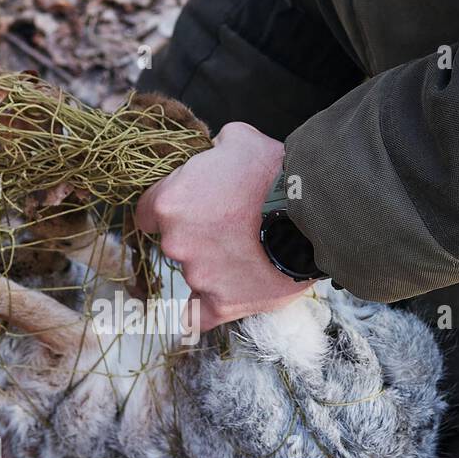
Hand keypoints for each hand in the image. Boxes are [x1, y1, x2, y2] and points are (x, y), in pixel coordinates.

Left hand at [135, 121, 312, 331]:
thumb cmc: (273, 173)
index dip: (170, 210)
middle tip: (231, 226)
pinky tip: (217, 300)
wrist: (311, 213)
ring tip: (249, 253)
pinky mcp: (223, 304)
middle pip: (174, 243)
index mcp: (170, 203)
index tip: (189, 209)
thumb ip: (214, 149)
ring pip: (194, 273)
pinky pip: (200, 317)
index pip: (148, 213)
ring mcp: (198, 276)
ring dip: (214, 265)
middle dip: (197, 235)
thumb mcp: (238, 140)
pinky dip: (205, 311)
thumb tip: (215, 153)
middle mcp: (176, 243)